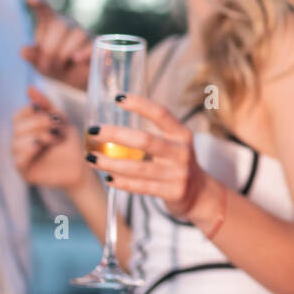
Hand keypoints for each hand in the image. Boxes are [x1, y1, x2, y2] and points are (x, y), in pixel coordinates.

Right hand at [11, 85, 88, 189]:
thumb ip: (44, 104)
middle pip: (17, 127)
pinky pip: (18, 158)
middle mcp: (20, 142)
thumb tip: (29, 88)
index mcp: (26, 130)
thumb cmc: (69, 142)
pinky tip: (40, 148)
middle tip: (57, 127)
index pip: (17, 115)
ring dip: (38, 137)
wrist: (81, 165)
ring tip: (54, 140)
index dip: (31, 112)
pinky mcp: (24, 171)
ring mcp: (20, 157)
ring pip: (16, 142)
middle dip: (39, 123)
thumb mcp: (60, 119)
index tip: (51, 115)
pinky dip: (29, 150)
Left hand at [21, 0, 92, 88]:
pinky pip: (92, 45)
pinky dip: (83, 53)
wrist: (74, 79)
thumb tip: (24, 51)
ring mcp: (83, 32)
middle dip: (51, 49)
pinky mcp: (96, 44)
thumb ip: (33, 57)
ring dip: (64, 55)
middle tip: (46, 66)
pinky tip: (76, 59)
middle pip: (60, 25)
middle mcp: (67, 23)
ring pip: (76, 36)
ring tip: (59, 68)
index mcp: (50, 23)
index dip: (39, 4)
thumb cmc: (54, 65)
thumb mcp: (40, 64)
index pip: (45, 10)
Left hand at [85, 95, 217, 222]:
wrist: (201, 195)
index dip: (140, 104)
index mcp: (182, 134)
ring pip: (138, 168)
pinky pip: (141, 187)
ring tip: (91, 159)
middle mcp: (181, 152)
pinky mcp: (173, 192)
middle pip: (145, 140)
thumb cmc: (177, 164)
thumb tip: (111, 128)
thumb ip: (152, 137)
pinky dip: (122, 182)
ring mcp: (178, 173)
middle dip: (115, 134)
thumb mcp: (174, 145)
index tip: (117, 98)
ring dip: (111, 163)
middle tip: (93, 131)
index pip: (161, 114)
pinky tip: (108, 178)